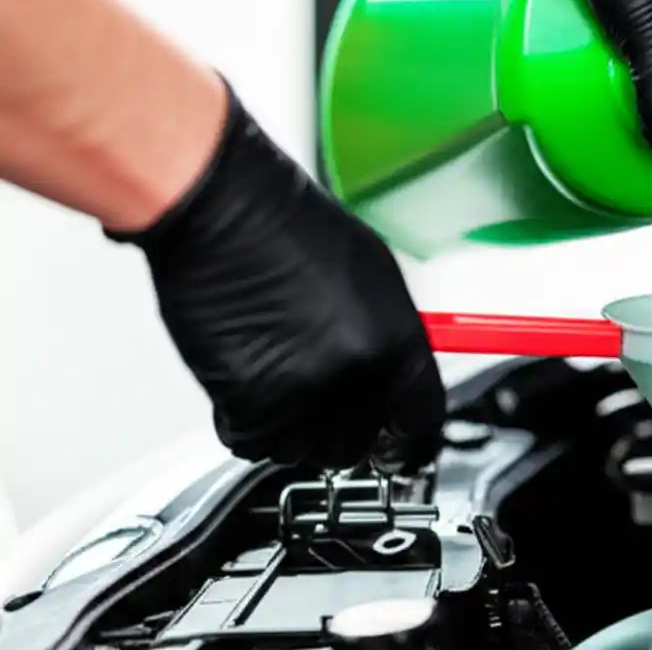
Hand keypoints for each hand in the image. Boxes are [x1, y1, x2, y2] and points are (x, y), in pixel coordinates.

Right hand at [108, 83, 445, 474]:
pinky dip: (244, 422)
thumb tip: (394, 381)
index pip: (422, 422)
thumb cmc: (289, 228)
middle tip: (317, 397)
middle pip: (359, 447)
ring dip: (289, 430)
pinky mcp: (248, 403)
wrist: (223, 208)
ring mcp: (303, 394)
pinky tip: (246, 377)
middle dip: (340, 430)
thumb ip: (388, 338)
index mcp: (398, 342)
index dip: (408, 438)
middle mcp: (358, 374)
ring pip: (302, 451)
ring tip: (276, 375)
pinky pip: (251, 442)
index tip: (395, 444)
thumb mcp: (373, 277)